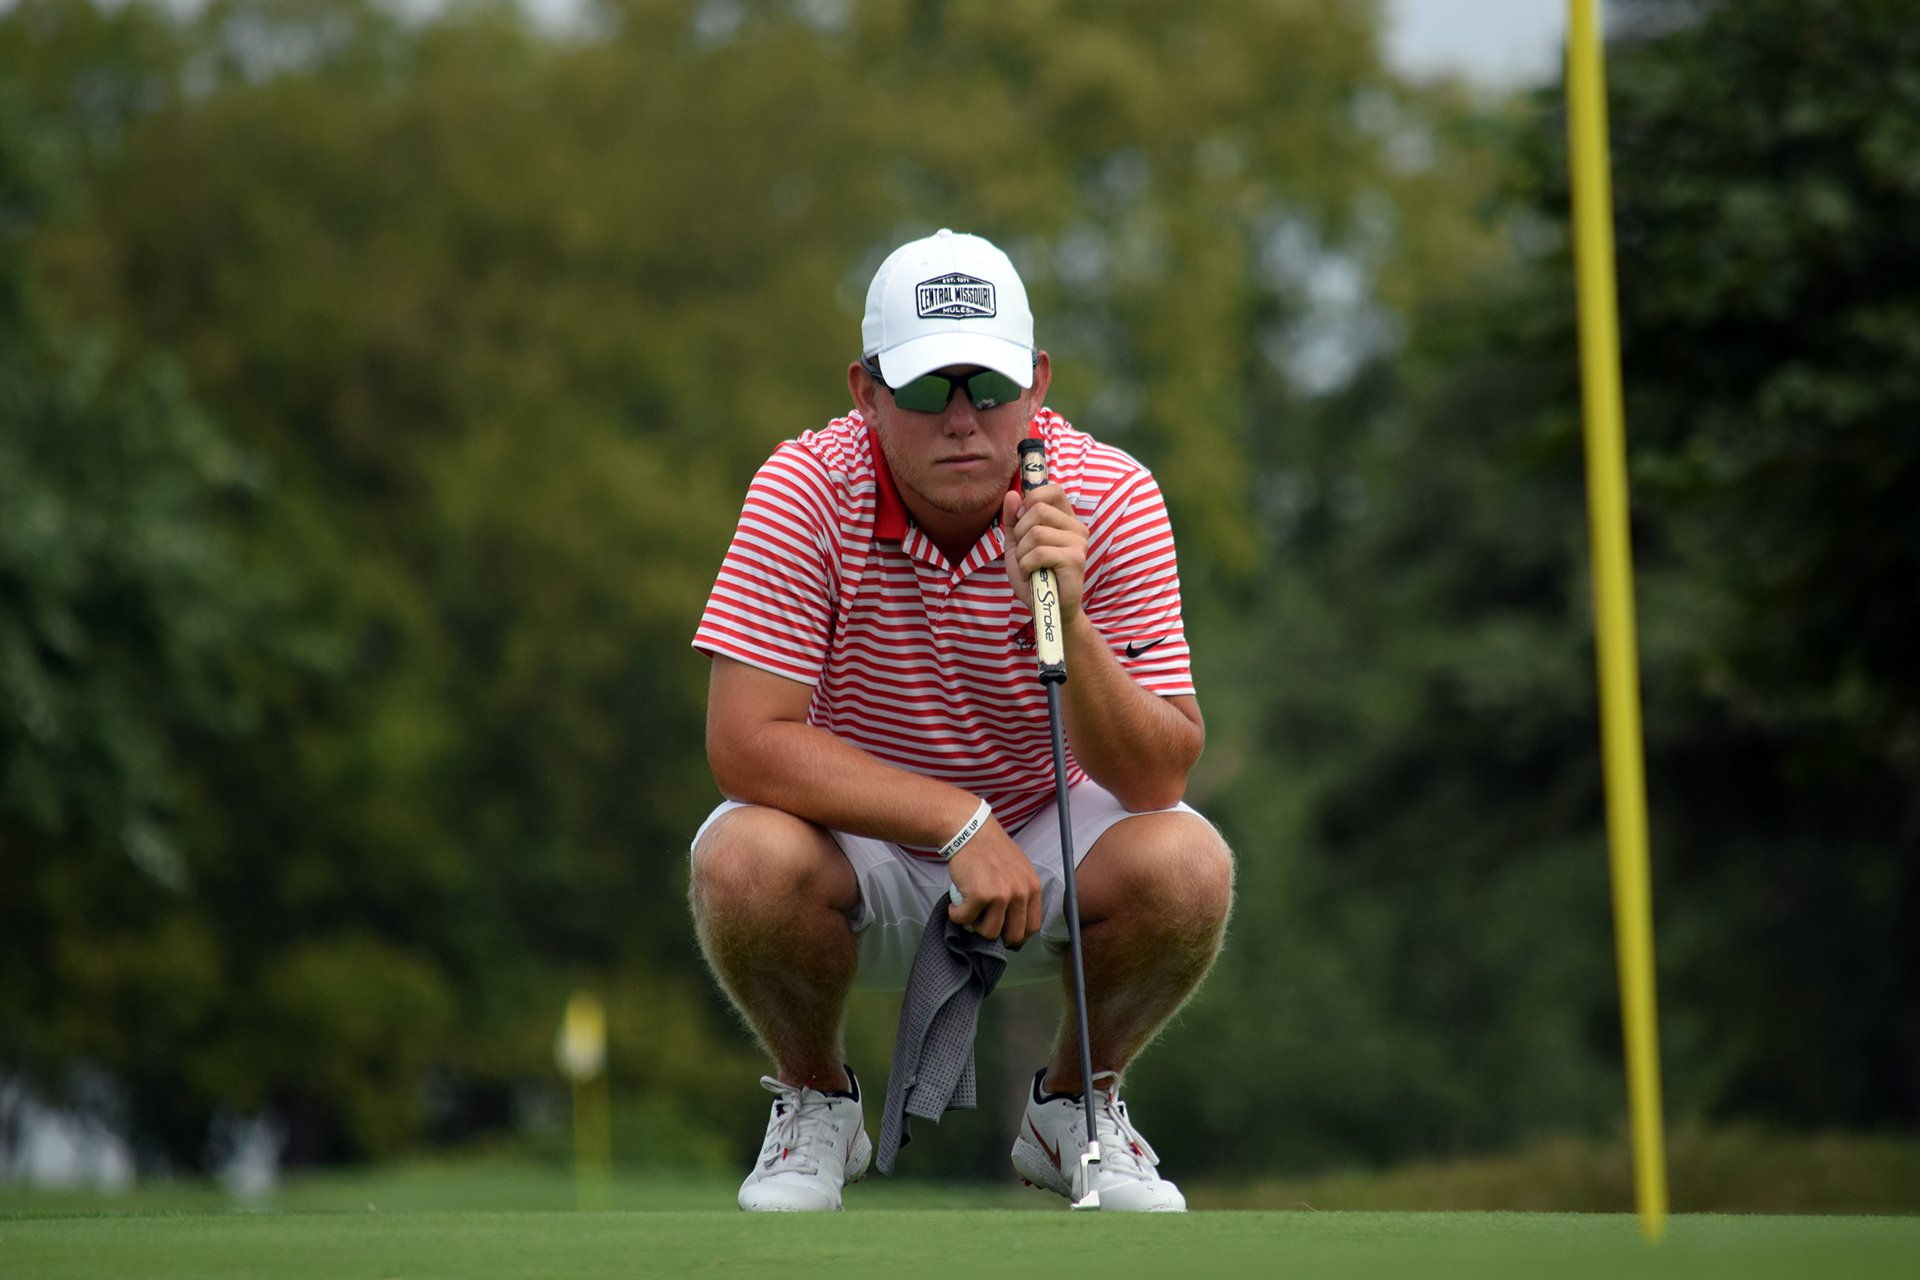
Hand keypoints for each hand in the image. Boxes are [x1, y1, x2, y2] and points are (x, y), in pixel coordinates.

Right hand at [946, 821, 1043, 946]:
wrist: (970, 830)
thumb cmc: (990, 848)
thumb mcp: (1017, 869)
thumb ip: (1020, 891)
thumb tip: (1014, 920)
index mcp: (1032, 887)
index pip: (1032, 926)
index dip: (1016, 935)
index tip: (1003, 933)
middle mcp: (1020, 892)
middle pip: (1013, 935)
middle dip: (995, 934)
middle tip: (982, 924)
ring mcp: (1001, 895)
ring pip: (989, 932)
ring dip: (975, 925)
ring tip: (968, 910)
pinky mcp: (979, 895)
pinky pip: (965, 919)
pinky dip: (956, 915)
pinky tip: (954, 905)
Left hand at [1001, 483, 1087, 621]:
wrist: (1049, 610)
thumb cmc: (1034, 578)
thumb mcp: (1017, 545)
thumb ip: (1013, 520)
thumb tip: (1011, 494)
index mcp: (1066, 520)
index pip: (1053, 490)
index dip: (1031, 500)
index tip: (1022, 522)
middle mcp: (1077, 528)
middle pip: (1038, 510)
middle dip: (1020, 533)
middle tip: (1024, 553)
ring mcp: (1078, 543)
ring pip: (1035, 533)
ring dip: (1022, 554)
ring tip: (1029, 568)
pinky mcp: (1075, 560)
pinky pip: (1038, 553)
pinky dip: (1026, 566)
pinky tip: (1032, 576)